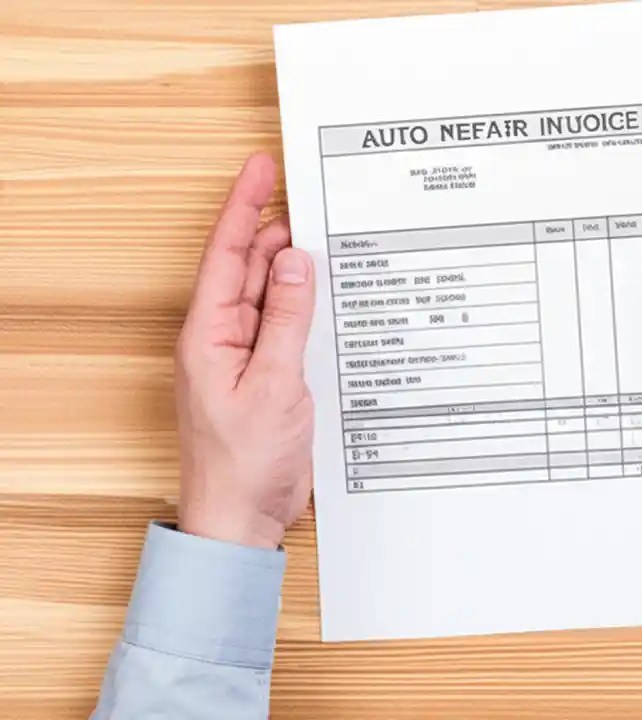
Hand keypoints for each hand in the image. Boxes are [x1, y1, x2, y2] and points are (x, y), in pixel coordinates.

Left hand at [174, 153, 315, 548]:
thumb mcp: (274, 385)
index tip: (261, 168)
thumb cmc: (245, 464)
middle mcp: (220, 339)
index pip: (225, 254)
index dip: (244, 207)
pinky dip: (302, 306)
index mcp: (208, 335)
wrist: (241, 521)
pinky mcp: (264, 376)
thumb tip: (292, 262)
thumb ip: (286, 319)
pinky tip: (324, 295)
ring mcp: (242, 357)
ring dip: (292, 269)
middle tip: (309, 196)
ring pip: (268, 295)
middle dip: (273, 229)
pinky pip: (283, 326)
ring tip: (324, 236)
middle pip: (246, 268)